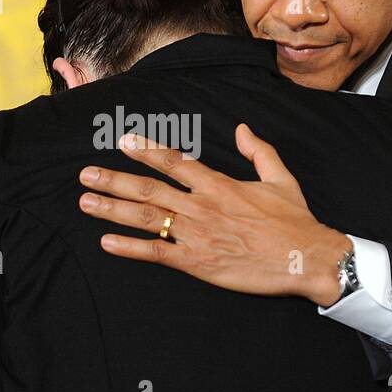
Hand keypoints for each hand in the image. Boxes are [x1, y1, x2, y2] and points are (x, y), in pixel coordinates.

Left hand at [78, 124, 350, 306]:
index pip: (175, 162)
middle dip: (114, 180)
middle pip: (150, 189)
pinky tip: (107, 242)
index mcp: (219, 185)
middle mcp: (202, 206)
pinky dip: (130, 248)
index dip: (147, 151)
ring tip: (86, 201)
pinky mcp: (198, 262)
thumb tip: (242, 128)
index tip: (123, 140)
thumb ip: (258, 151)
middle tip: (86, 174)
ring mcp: (197, 235)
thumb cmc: (295, 221)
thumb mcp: (280, 178)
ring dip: (113, 209)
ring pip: (147, 218)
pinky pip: (157, 254)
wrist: (306, 258)